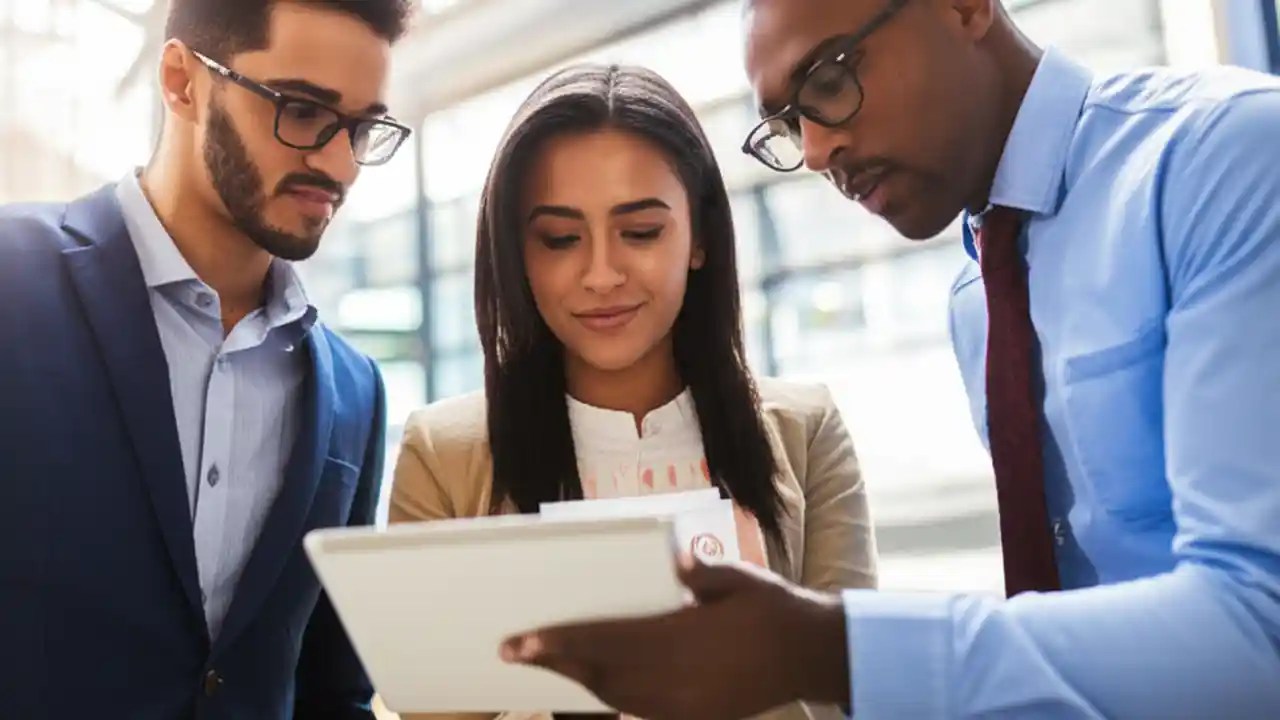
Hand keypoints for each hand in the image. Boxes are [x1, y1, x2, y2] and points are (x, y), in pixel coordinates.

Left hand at [500, 556, 849, 719]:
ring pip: (616, 697)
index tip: (519, 643)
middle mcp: (675, 679)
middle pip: (599, 674)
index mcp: (679, 639)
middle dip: (556, 663)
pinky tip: (601, 689)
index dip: (558, 643)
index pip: (602, 641)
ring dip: (581, 682)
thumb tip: (676, 563)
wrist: (813, 654)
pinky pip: (642, 713)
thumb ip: (702, 574)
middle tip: (515, 653)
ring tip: (553, 665)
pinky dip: (615, 699)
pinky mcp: (698, 718)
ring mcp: (686, 705)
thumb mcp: (737, 578)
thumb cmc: (773, 609)